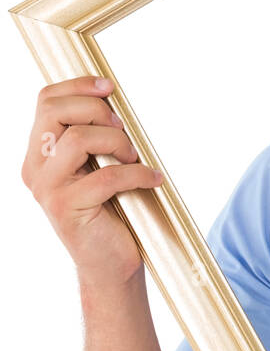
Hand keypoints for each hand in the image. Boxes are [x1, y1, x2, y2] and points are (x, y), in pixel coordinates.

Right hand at [21, 76, 164, 288]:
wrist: (109, 264)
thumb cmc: (112, 212)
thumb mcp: (99, 167)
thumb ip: (95, 137)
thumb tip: (114, 100)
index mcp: (39, 153)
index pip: (45, 101)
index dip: (78, 86)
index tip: (110, 87)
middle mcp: (35, 168)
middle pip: (54, 111)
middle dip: (96, 109)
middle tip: (123, 129)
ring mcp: (47, 189)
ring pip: (77, 139)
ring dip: (117, 142)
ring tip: (134, 158)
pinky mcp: (67, 208)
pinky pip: (106, 177)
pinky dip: (137, 173)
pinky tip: (153, 180)